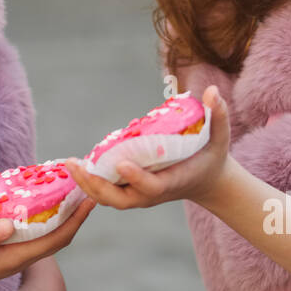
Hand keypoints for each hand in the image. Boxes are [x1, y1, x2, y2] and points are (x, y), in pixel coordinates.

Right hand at [0, 198, 94, 290]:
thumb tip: (9, 224)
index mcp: (14, 258)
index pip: (57, 239)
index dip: (76, 219)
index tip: (90, 197)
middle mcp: (18, 259)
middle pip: (58, 236)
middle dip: (75, 214)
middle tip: (84, 186)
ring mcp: (11, 256)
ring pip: (46, 234)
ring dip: (61, 214)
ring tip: (67, 189)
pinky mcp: (3, 251)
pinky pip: (32, 232)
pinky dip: (42, 216)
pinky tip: (37, 200)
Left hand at [66, 84, 233, 209]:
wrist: (208, 182)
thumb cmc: (213, 156)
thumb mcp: (220, 137)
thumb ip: (217, 115)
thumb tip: (210, 90)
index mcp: (172, 182)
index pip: (151, 185)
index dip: (136, 177)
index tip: (120, 163)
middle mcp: (152, 194)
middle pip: (119, 199)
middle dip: (96, 185)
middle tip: (76, 166)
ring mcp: (140, 196)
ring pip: (108, 198)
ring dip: (87, 184)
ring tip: (69, 164)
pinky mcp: (132, 192)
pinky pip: (106, 192)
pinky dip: (90, 184)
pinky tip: (75, 167)